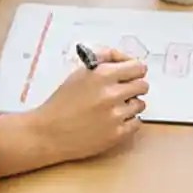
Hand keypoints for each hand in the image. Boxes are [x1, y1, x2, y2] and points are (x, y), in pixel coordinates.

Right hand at [30, 48, 149, 162]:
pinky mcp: (118, 134)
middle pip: (143, 85)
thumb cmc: (61, 103)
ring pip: (140, 104)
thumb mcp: (79, 73)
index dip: (134, 70)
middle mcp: (111, 94)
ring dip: (130, 105)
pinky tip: (113, 120)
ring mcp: (116, 115)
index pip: (138, 67)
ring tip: (112, 108)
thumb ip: (103, 61)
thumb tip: (122, 58)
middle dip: (134, 87)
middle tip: (122, 91)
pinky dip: (128, 122)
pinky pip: (137, 123)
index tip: (130, 74)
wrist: (49, 132)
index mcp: (102, 75)